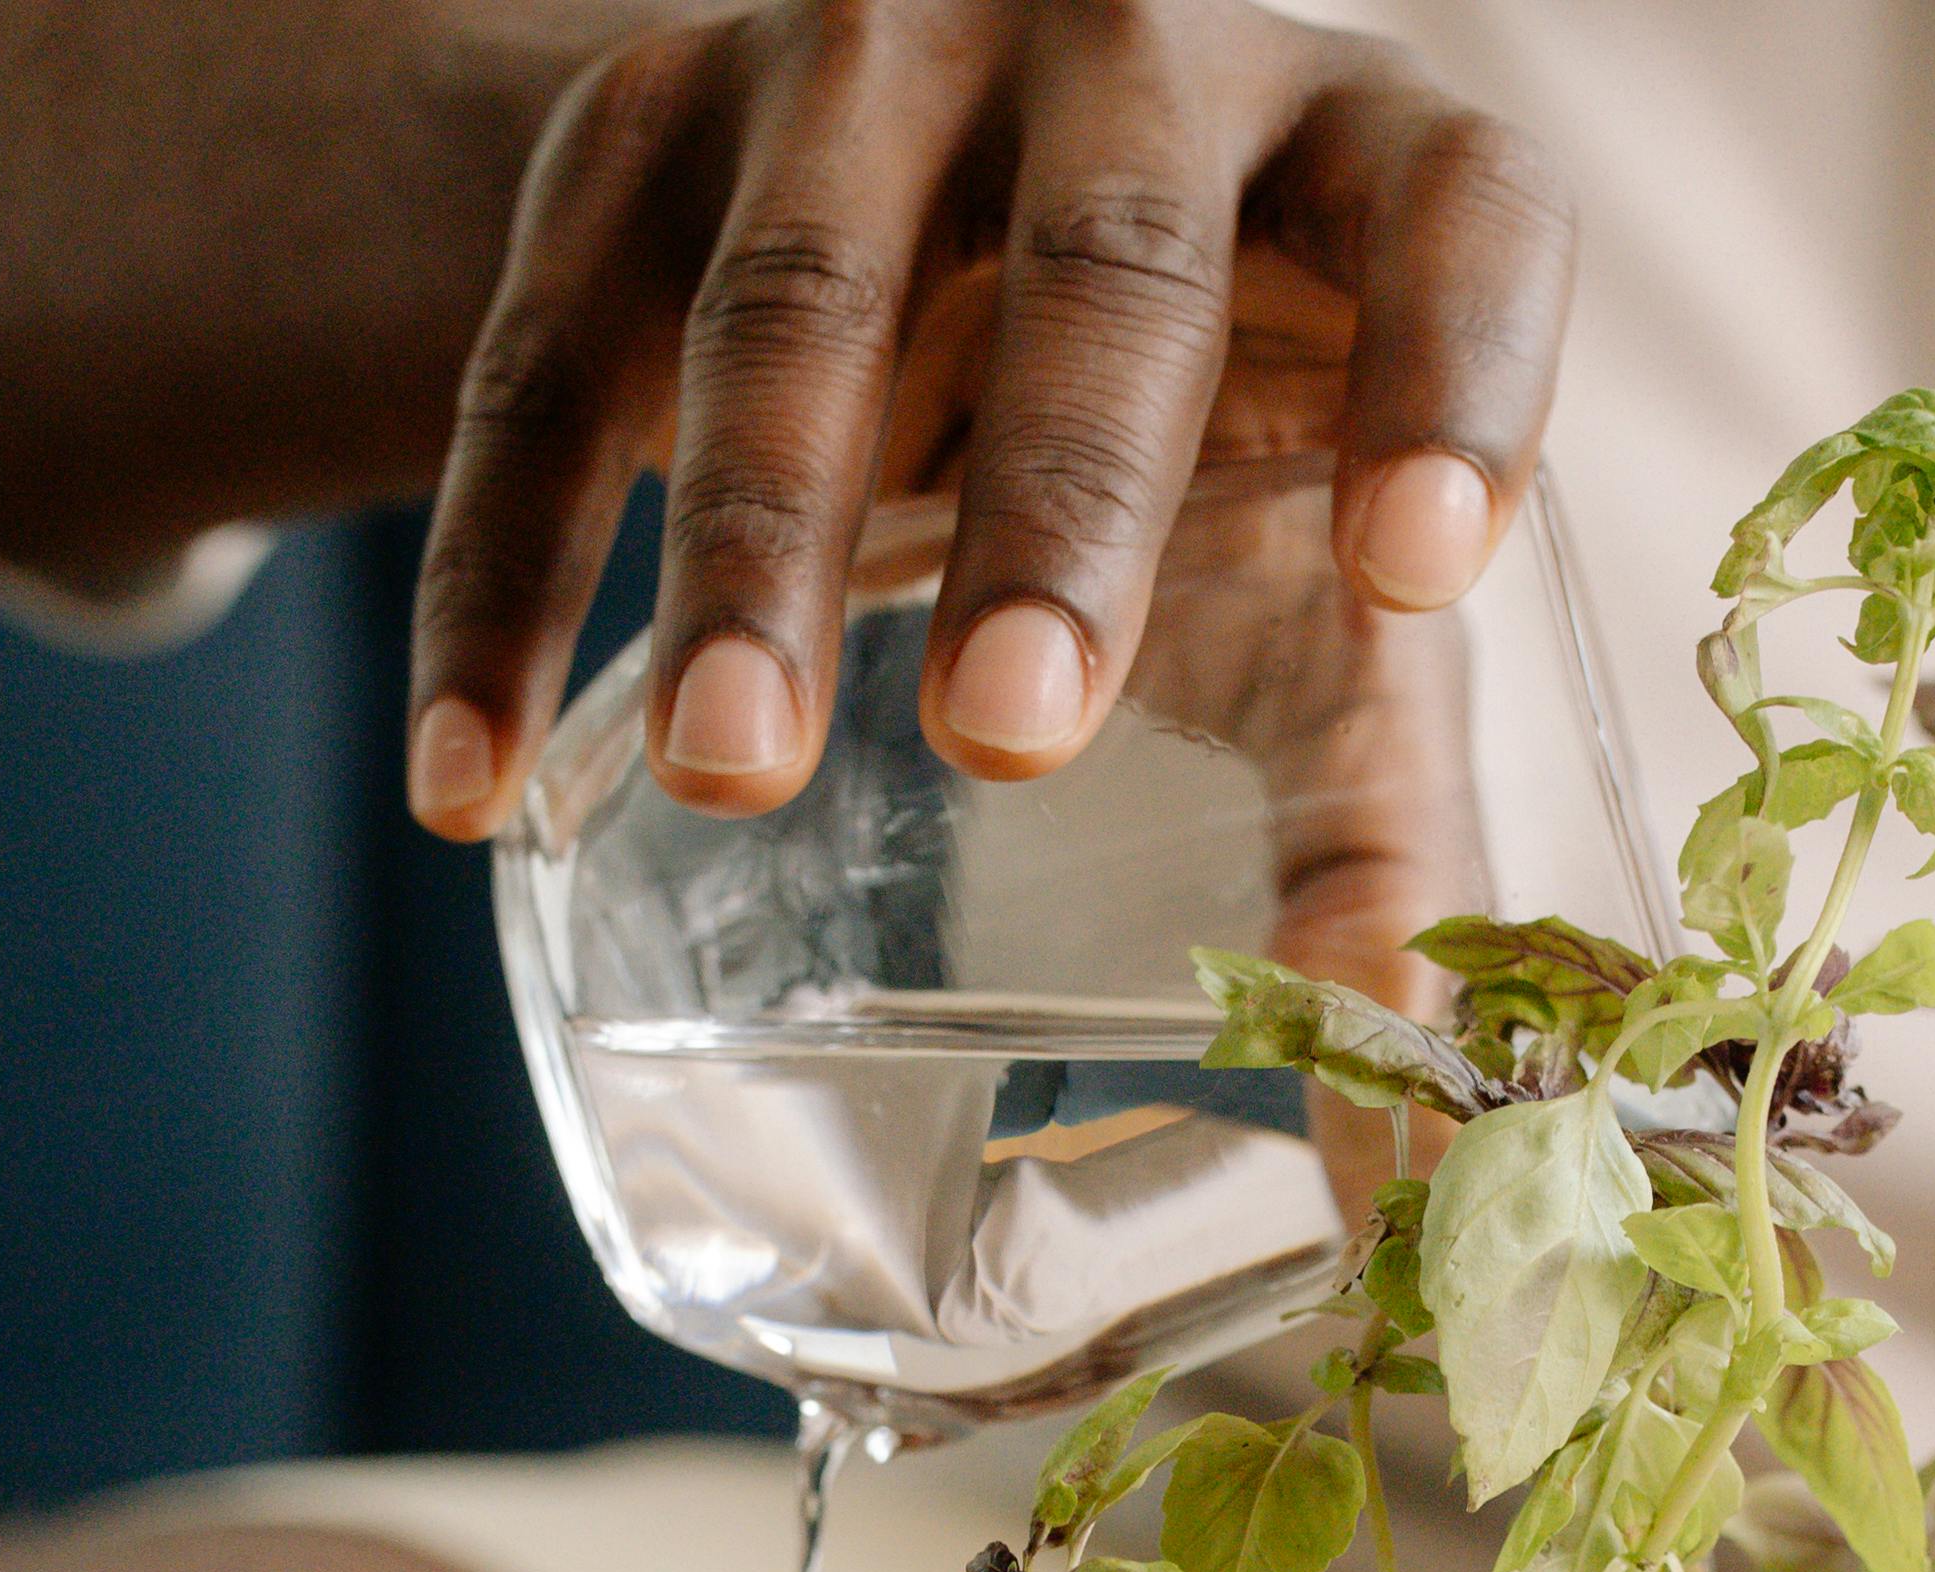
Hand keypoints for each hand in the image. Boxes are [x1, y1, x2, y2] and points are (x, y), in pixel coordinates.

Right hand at [397, 0, 1571, 837]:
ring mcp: (862, 63)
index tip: (1419, 570)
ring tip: (736, 770)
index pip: (1460, 222)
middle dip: (1053, 504)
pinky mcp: (632, 132)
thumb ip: (1372, 814)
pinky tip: (474, 783)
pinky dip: (500, 586)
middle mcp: (1129, 44)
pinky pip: (539, 373)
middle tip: (1014, 730)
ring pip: (799, 298)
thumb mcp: (1304, 577)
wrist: (878, 201)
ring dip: (755, 543)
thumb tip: (1395, 1102)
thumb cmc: (1179, 434)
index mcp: (1361, 147)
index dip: (1453, 380)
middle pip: (1105, 262)